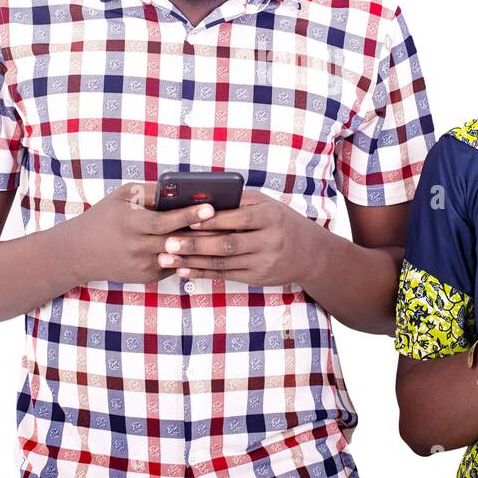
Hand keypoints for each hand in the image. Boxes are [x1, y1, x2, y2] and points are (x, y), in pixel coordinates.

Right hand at [63, 182, 216, 284]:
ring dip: (203, 247)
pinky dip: (190, 257)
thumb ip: (151, 193)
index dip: (189, 214)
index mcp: (131, 224)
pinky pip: (174, 266)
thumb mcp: (123, 197)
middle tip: (232, 222)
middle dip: (206, 232)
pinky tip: (210, 248)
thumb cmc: (105, 216)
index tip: (211, 207)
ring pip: (180, 256)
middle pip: (178, 240)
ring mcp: (143, 266)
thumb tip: (183, 188)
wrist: (80, 253)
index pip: (166, 221)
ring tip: (227, 235)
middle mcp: (138, 248)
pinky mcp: (147, 277)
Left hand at [155, 188, 324, 287]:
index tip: (187, 219)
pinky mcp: (257, 278)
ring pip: (223, 263)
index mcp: (271, 217)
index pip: (238, 219)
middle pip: (227, 244)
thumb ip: (238, 202)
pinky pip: (225, 276)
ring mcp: (264, 262)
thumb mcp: (267, 205)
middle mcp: (269, 241)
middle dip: (195, 244)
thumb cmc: (280, 221)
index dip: (213, 221)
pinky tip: (183, 270)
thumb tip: (200, 199)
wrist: (311, 253)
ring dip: (192, 261)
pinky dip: (202, 272)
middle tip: (168, 242)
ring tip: (167, 258)